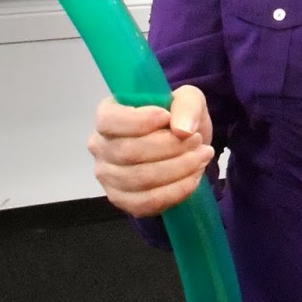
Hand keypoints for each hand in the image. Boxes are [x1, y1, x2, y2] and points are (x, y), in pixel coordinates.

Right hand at [88, 86, 213, 217]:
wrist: (184, 146)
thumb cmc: (177, 117)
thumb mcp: (188, 99)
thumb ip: (186, 105)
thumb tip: (182, 130)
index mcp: (107, 115)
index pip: (109, 121)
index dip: (138, 121)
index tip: (167, 117)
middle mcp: (100, 146)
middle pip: (128, 153)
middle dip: (170, 147)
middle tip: (197, 140)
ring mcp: (108, 176)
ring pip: (140, 180)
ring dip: (178, 170)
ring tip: (201, 157)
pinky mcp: (122, 200)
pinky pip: (146, 203)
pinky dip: (175, 192)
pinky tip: (193, 178)